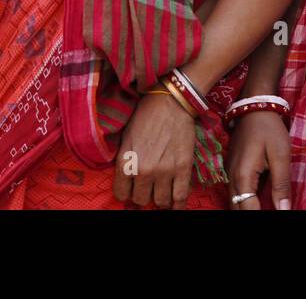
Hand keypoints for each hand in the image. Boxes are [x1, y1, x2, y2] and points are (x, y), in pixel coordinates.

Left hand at [112, 92, 197, 208]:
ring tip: (163, 190)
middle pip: (141, 201)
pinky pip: (180, 197)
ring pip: (161, 202)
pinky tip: (176, 201)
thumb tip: (126, 181)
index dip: (127, 193)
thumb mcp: (126, 138)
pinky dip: (178, 203)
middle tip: (149, 187)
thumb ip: (124, 161)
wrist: (170, 102)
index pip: (122, 195)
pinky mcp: (183, 168)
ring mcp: (164, 171)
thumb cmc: (146, 116)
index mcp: (126, 162)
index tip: (133, 189)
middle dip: (144, 195)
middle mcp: (143, 170)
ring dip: (161, 198)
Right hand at [225, 110, 291, 209]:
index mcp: (243, 176)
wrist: (255, 107)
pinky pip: (234, 191)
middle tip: (269, 211)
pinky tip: (256, 200)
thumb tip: (284, 210)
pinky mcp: (232, 168)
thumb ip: (281, 185)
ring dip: (246, 207)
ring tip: (262, 206)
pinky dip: (243, 200)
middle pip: (236, 207)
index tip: (278, 213)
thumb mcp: (281, 156)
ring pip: (233, 201)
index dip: (261, 216)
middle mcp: (231, 176)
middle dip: (250, 212)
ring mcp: (229, 172)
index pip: (248, 209)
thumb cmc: (269, 129)